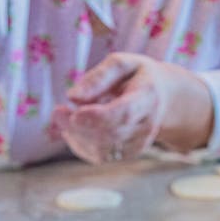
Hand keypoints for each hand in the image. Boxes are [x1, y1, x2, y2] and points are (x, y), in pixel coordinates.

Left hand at [52, 52, 213, 163]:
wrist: (162, 98)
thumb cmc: (137, 76)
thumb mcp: (122, 63)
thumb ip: (98, 77)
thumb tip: (72, 96)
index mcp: (147, 98)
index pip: (123, 114)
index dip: (97, 118)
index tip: (74, 113)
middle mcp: (146, 127)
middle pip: (109, 135)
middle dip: (78, 127)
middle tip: (57, 112)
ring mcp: (138, 145)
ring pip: (102, 151)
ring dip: (76, 137)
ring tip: (62, 117)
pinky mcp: (127, 155)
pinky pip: (100, 157)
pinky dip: (81, 145)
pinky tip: (72, 130)